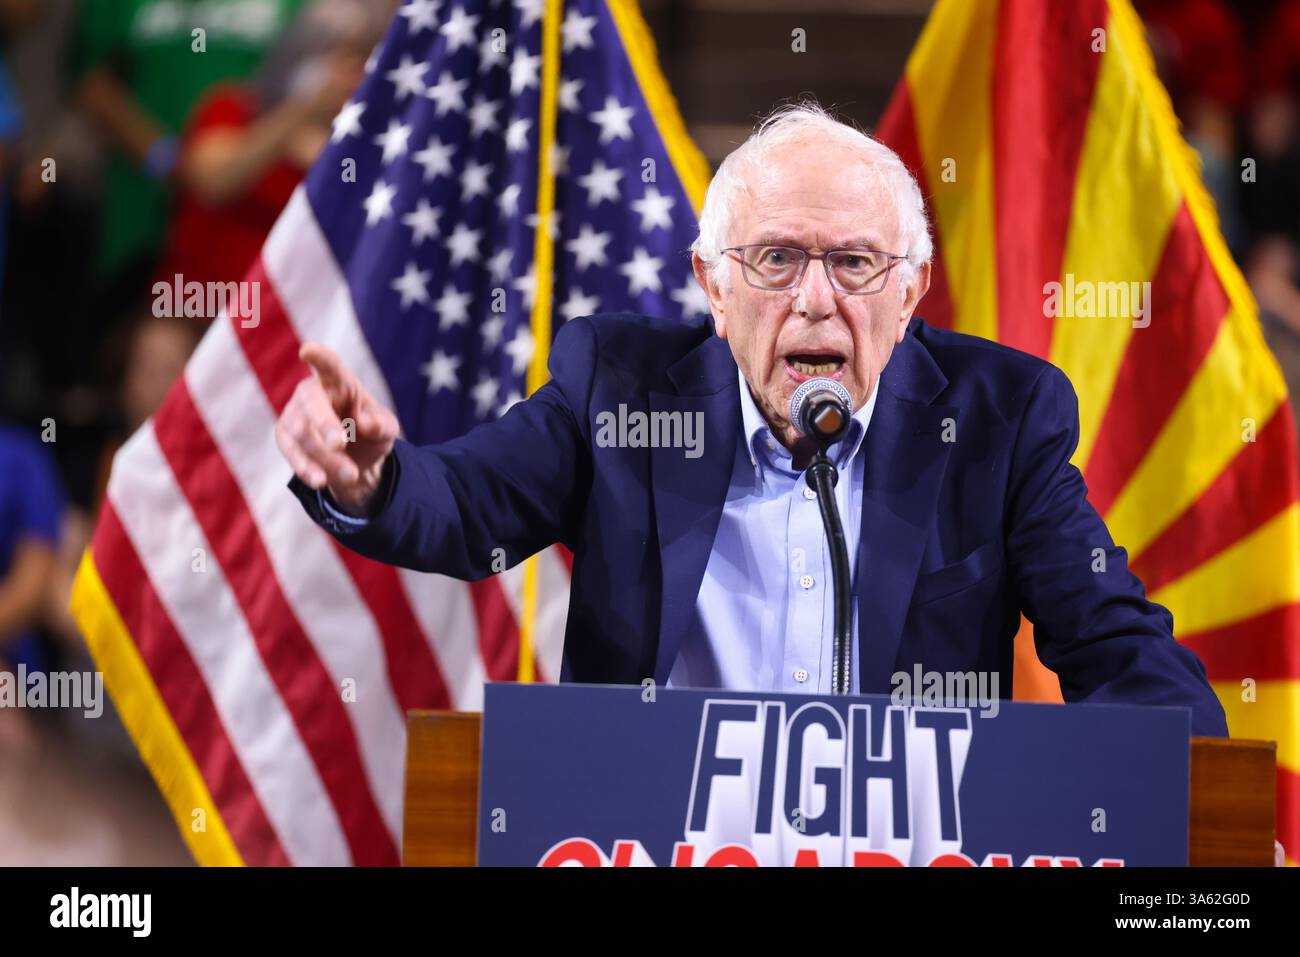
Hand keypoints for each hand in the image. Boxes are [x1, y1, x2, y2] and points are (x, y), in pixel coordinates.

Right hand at [276, 342, 399, 514]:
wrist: (356, 462)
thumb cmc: (371, 433)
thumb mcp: (387, 430)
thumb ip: (382, 425)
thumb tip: (366, 424)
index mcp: (340, 381)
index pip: (330, 366)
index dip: (320, 357)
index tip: (307, 350)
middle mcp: (312, 393)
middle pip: (311, 403)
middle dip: (324, 424)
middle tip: (339, 444)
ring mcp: (294, 415)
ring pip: (303, 434)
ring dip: (326, 457)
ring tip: (350, 474)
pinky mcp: (286, 438)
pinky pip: (292, 453)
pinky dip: (306, 468)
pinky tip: (320, 480)